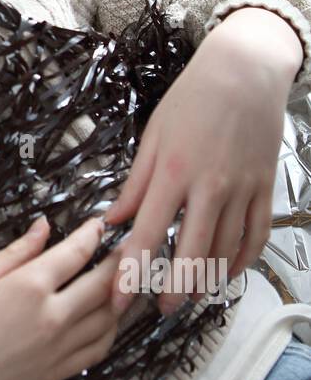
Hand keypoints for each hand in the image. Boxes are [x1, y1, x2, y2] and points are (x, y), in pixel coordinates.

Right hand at [0, 214, 122, 379]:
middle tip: (127, 247)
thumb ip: (16, 252)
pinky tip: (109, 318)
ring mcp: (60, 348)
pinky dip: (111, 330)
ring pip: (108, 317)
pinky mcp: (60, 372)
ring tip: (124, 279)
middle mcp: (53, 316)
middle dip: (119, 261)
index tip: (99, 224)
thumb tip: (44, 226)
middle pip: (102, 283)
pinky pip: (99, 348)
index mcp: (29, 286)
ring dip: (121, 294)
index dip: (93, 234)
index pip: (76, 252)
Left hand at [103, 7, 298, 316]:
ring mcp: (242, 190)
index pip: (147, 235)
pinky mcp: (265, 189)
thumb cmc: (192, 99)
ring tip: (187, 295)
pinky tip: (226, 273)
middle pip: (191, 254)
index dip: (130, 273)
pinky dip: (241, 261)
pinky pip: (255, 236)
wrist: (245, 71)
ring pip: (225, 251)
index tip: (117, 300)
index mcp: (172, 172)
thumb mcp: (152, 136)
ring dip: (205, 280)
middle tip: (158, 308)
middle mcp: (209, 186)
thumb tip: (114, 220)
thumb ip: (134, 184)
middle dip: (172, 289)